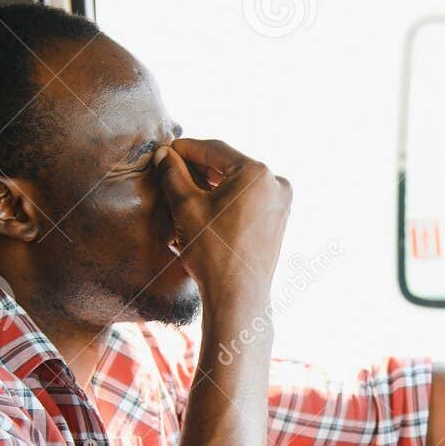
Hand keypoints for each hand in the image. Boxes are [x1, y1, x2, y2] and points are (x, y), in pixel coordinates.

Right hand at [157, 137, 291, 313]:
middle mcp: (276, 184)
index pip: (214, 150)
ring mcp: (281, 204)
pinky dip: (226, 198)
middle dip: (198, 167)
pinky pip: (248, 200)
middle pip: (228, 165)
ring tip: (183, 186)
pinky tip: (204, 203)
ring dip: (211, 183)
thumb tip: (164, 155)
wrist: (237, 297)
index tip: (165, 151)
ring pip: (238, 183)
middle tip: (171, 168)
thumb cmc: (212, 253)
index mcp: (257, 173)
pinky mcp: (278, 221)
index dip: (186, 148)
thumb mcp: (185, 207)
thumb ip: (173, 174)